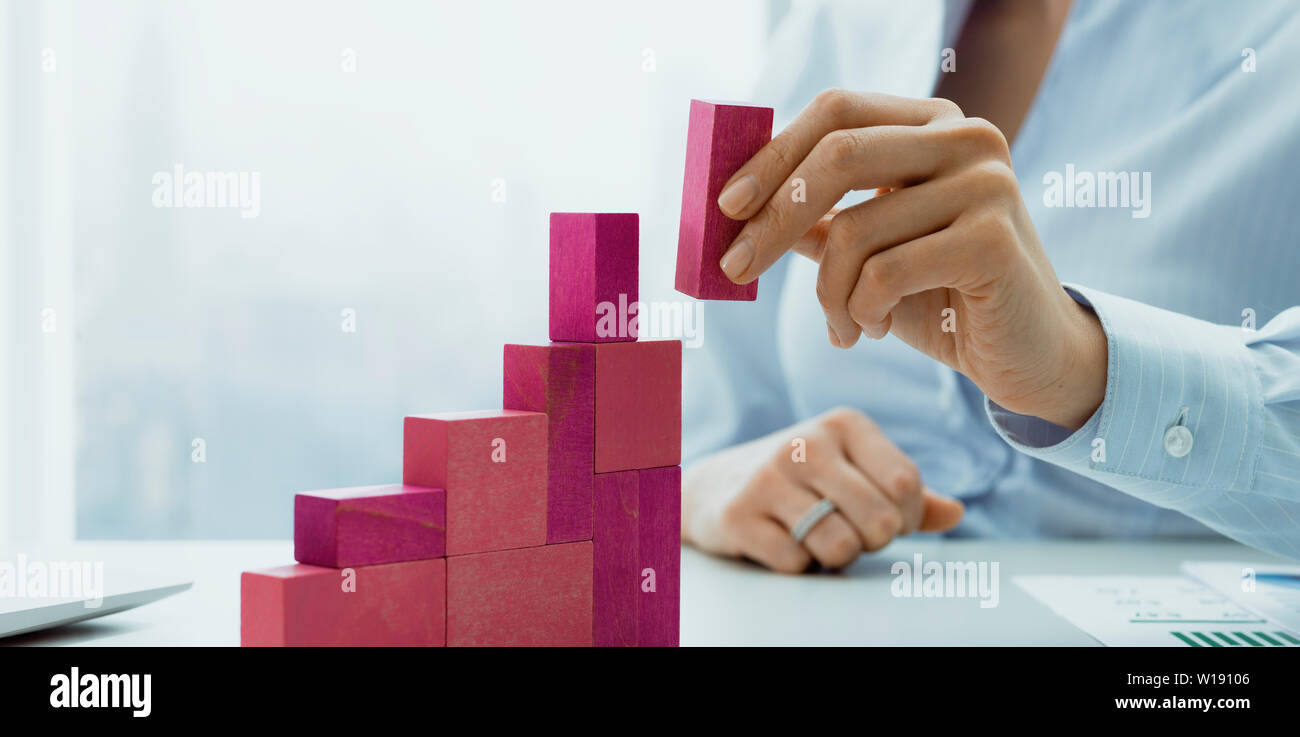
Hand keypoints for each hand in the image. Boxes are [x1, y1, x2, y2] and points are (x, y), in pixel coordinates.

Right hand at [682, 407, 963, 572]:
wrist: (715, 485)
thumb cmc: (802, 480)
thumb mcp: (853, 469)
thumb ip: (906, 492)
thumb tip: (955, 513)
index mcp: (843, 424)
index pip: (905, 484)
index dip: (907, 517)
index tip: (887, 520)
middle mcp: (805, 444)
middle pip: (879, 519)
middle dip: (874, 541)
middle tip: (851, 533)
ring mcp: (768, 478)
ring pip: (840, 545)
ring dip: (837, 557)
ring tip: (819, 539)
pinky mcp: (739, 514)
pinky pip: (796, 562)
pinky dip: (799, 565)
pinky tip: (783, 542)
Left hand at [716, 89, 1106, 428]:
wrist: (1027, 356)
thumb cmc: (943, 298)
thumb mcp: (869, 252)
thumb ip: (819, 220)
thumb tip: (740, 202)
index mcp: (935, 123)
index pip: (838, 112)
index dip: (773, 154)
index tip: (726, 205)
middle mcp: (969, 137)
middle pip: (837, 155)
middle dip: (773, 217)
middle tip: (736, 267)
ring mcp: (987, 184)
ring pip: (853, 231)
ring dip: (827, 295)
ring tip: (842, 326)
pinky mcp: (993, 239)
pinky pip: (882, 274)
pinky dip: (859, 312)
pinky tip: (869, 331)